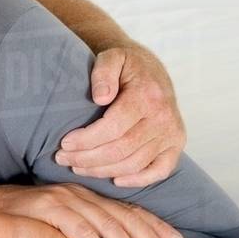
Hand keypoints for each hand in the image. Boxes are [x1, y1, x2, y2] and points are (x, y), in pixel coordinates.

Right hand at [0, 183, 183, 237]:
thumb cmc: (21, 223)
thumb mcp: (58, 225)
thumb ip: (83, 233)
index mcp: (83, 196)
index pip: (126, 209)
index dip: (154, 225)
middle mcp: (78, 194)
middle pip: (123, 216)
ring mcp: (63, 199)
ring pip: (106, 224)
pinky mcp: (46, 208)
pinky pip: (79, 230)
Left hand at [55, 45, 186, 186]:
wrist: (151, 68)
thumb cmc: (125, 64)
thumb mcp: (112, 57)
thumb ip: (103, 73)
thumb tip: (100, 97)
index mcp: (147, 96)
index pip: (114, 127)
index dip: (87, 139)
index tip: (64, 143)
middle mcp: (164, 118)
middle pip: (121, 149)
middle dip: (87, 158)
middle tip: (62, 158)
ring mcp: (172, 134)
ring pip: (134, 163)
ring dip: (103, 170)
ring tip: (77, 167)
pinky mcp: (176, 145)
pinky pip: (159, 171)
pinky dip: (137, 180)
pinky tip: (114, 180)